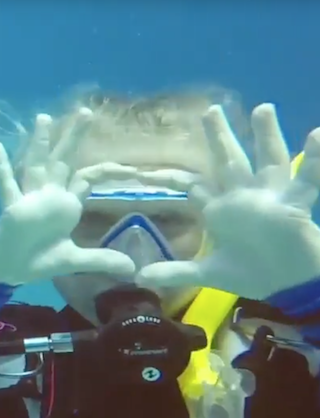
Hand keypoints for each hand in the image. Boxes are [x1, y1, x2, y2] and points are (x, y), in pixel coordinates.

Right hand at [0, 109, 139, 285]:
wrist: (9, 269)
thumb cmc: (38, 260)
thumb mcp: (75, 260)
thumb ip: (101, 260)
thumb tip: (131, 268)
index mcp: (65, 204)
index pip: (86, 179)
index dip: (105, 170)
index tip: (128, 165)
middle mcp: (49, 195)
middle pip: (64, 160)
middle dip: (74, 137)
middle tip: (86, 111)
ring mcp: (30, 198)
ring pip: (37, 164)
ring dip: (40, 142)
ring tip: (44, 118)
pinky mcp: (13, 207)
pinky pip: (7, 184)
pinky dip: (1, 166)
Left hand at [135, 104, 319, 299]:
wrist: (285, 286)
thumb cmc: (250, 272)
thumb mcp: (207, 273)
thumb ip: (175, 271)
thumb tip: (139, 277)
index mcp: (220, 208)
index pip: (193, 186)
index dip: (172, 178)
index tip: (147, 169)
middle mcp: (243, 196)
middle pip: (229, 160)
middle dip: (219, 136)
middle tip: (210, 109)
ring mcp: (270, 198)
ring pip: (268, 160)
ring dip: (266, 135)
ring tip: (262, 107)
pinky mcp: (294, 205)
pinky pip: (307, 180)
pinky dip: (315, 159)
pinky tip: (317, 134)